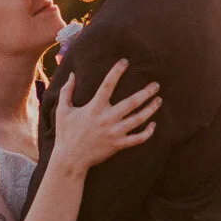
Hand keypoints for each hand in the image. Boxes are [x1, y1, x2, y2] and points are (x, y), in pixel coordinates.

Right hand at [51, 59, 160, 178]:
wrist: (70, 159)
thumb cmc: (65, 133)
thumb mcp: (62, 110)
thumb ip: (67, 91)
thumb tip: (71, 75)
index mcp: (94, 108)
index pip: (107, 85)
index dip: (116, 72)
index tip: (125, 62)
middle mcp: (106, 119)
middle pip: (132, 102)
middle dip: (146, 92)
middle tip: (156, 85)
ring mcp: (114, 133)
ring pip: (138, 119)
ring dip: (151, 109)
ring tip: (158, 100)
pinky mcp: (118, 145)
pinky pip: (138, 139)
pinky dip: (148, 132)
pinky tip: (154, 124)